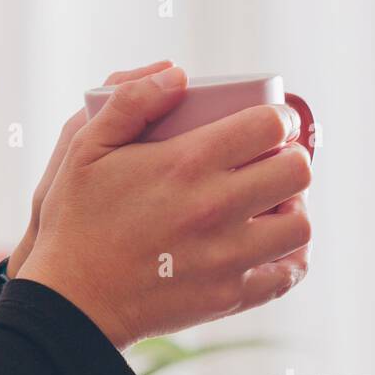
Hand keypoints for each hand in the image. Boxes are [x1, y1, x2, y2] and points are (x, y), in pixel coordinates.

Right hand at [18, 64, 312, 349]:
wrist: (74, 301)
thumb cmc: (77, 221)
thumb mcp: (85, 147)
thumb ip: (130, 101)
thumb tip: (177, 74)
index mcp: (187, 163)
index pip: (269, 127)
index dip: (279, 119)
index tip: (271, 124)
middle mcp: (216, 208)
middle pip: (297, 171)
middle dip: (292, 159)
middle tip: (274, 163)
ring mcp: (228, 256)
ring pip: (300, 224)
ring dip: (293, 209)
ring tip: (273, 207)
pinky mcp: (230, 296)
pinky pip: (287, 275)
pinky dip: (291, 259)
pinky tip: (275, 246)